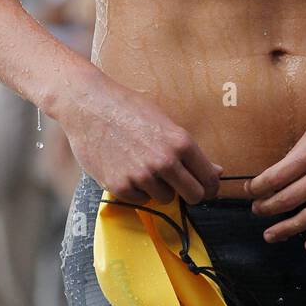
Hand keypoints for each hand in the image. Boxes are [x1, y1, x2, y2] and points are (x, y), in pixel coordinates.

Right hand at [53, 77, 221, 206]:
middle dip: (189, 192)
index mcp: (180, 142)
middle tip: (179, 185)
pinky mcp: (120, 186)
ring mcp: (142, 176)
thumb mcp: (164, 122)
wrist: (89, 106)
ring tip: (144, 167)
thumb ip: (189, 151)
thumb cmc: (128, 108)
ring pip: (166, 199)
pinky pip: (140, 200)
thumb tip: (217, 172)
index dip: (210, 186)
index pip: (209, 178)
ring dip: (159, 188)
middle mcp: (164, 161)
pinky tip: (127, 169)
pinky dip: (136, 190)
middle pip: (194, 196)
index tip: (206, 188)